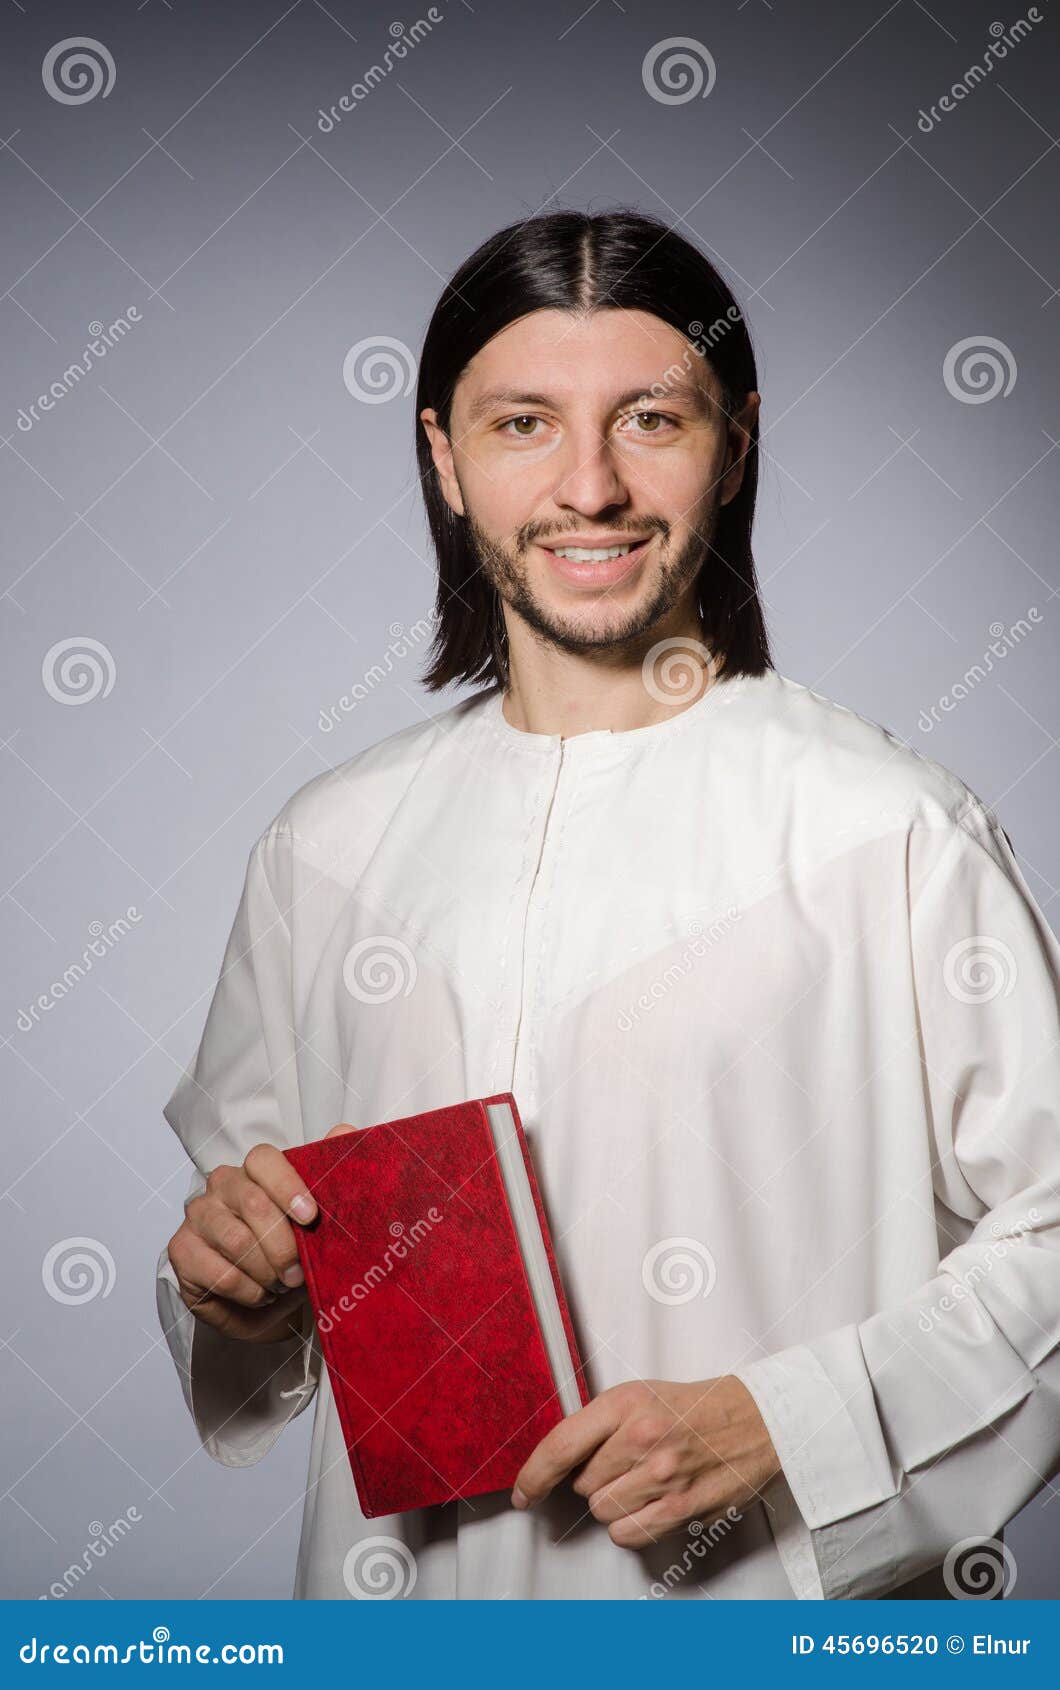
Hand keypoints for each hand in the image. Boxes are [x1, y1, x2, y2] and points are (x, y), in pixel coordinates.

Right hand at [167, 1123, 357, 1343]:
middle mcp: (222, 1184)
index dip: (288, 1186)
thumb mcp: (318, 1222)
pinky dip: (250, 1292)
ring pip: (237, 1242)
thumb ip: (330, 1175)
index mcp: (255, 1171)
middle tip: (298, 1273)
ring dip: (268, 1273)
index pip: (263, 1159)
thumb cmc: (292, 1255)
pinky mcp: (181, 1250)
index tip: (310, 1217)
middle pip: (253, 1203)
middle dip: (284, 1246)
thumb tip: (344, 1130)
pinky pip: (222, 1274)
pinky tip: (259, 1294)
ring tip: (280, 1285)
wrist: (267, 1303)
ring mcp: (198, 1215)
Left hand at [511, 1376, 780, 1546]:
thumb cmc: (694, 1407)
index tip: (524, 1491)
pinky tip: (651, 1503)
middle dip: (596, 1482)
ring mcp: (665, 1475)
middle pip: (584, 1487)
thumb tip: (559, 1463)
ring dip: (615, 1504)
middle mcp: (643, 1437)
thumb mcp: (639, 1396)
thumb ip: (598, 1426)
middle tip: (625, 1465)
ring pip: (605, 1513)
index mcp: (625, 1403)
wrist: (754, 1419)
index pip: (562, 1445)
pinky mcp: (684, 1506)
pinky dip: (632, 1526)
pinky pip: (631, 1534)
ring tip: (642, 1482)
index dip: (534, 1475)